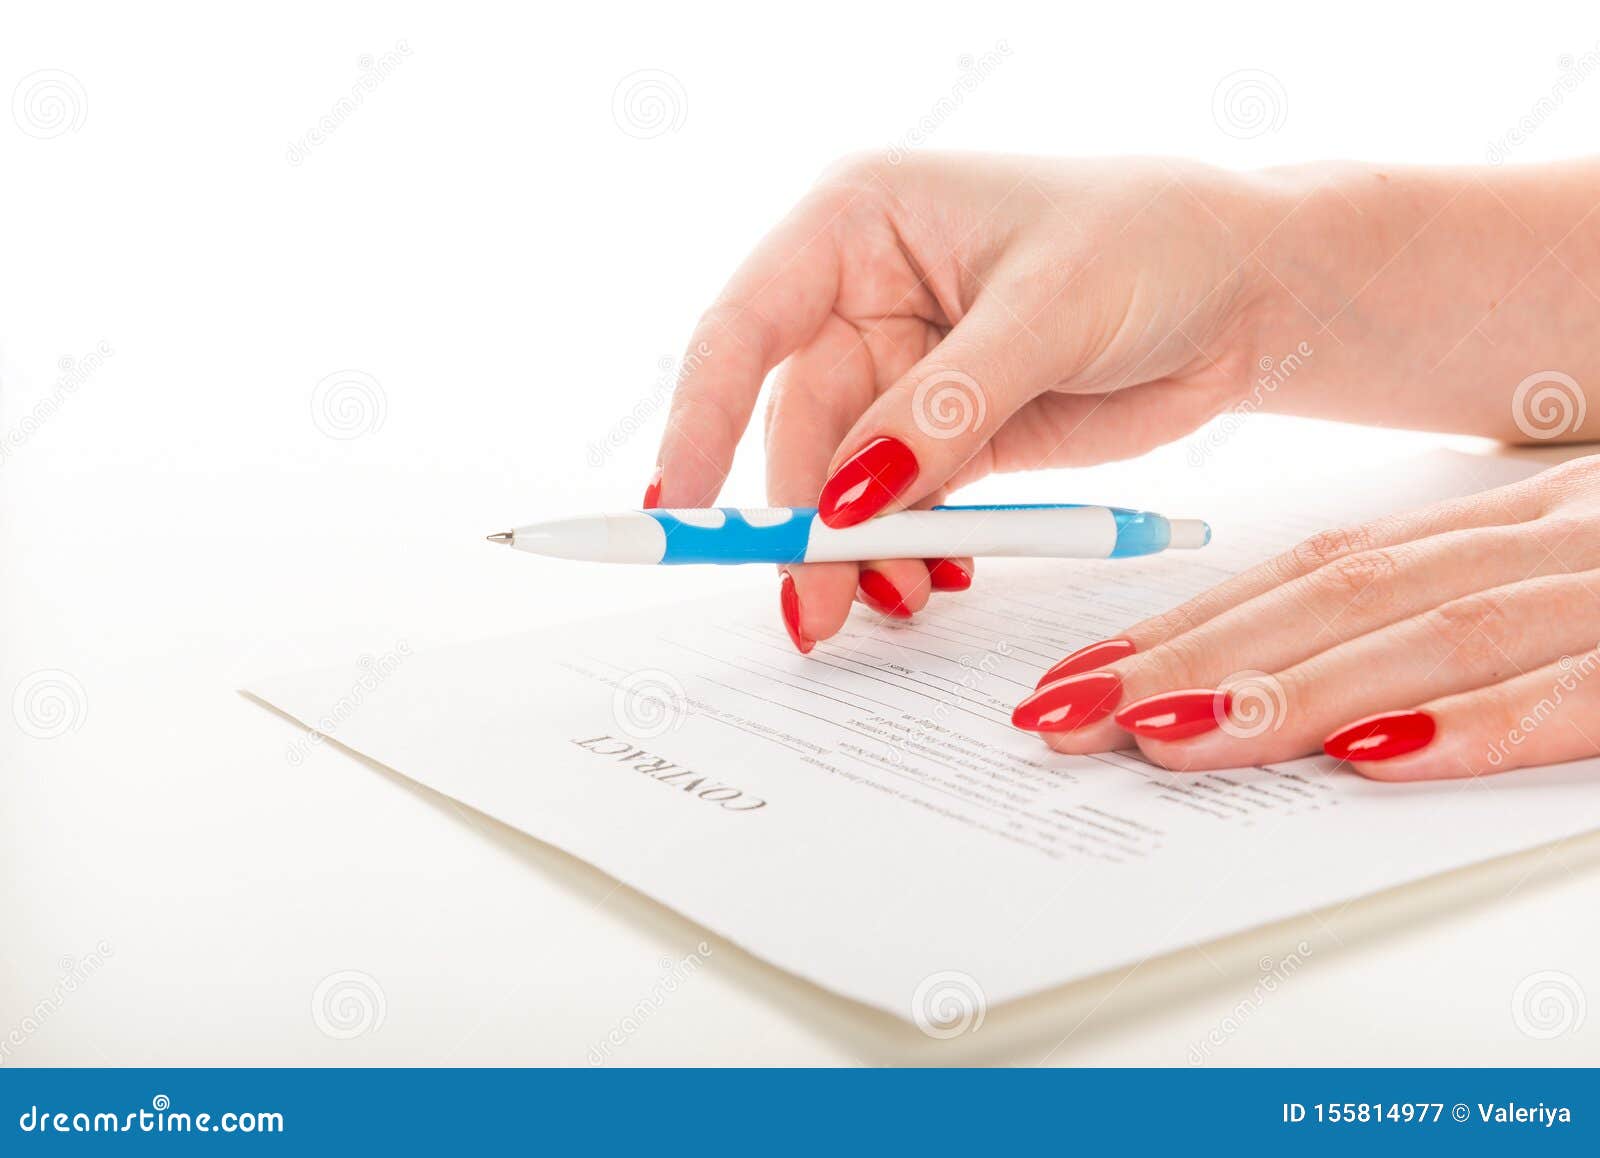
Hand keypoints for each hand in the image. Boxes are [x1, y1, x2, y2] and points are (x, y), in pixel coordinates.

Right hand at [650, 153, 1280, 648]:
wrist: (1248, 290)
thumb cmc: (1153, 243)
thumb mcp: (1047, 311)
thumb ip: (944, 408)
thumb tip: (851, 499)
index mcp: (858, 224)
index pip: (745, 328)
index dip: (701, 420)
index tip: (678, 508)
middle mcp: (863, 296)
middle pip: (796, 427)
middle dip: (806, 521)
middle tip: (820, 603)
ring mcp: (904, 372)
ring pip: (844, 481)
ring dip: (861, 550)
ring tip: (902, 600)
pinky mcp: (946, 434)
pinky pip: (901, 505)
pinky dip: (910, 550)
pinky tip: (934, 582)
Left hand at [1012, 456, 1599, 780]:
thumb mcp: (1571, 565)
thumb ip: (1450, 609)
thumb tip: (1306, 693)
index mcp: (1503, 523)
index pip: (1319, 568)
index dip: (1193, 620)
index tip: (1085, 672)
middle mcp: (1547, 537)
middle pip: (1342, 594)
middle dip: (1194, 656)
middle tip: (1073, 712)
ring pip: (1432, 627)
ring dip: (1294, 688)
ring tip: (1169, 734)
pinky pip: (1577, 687)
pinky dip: (1475, 723)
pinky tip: (1375, 760)